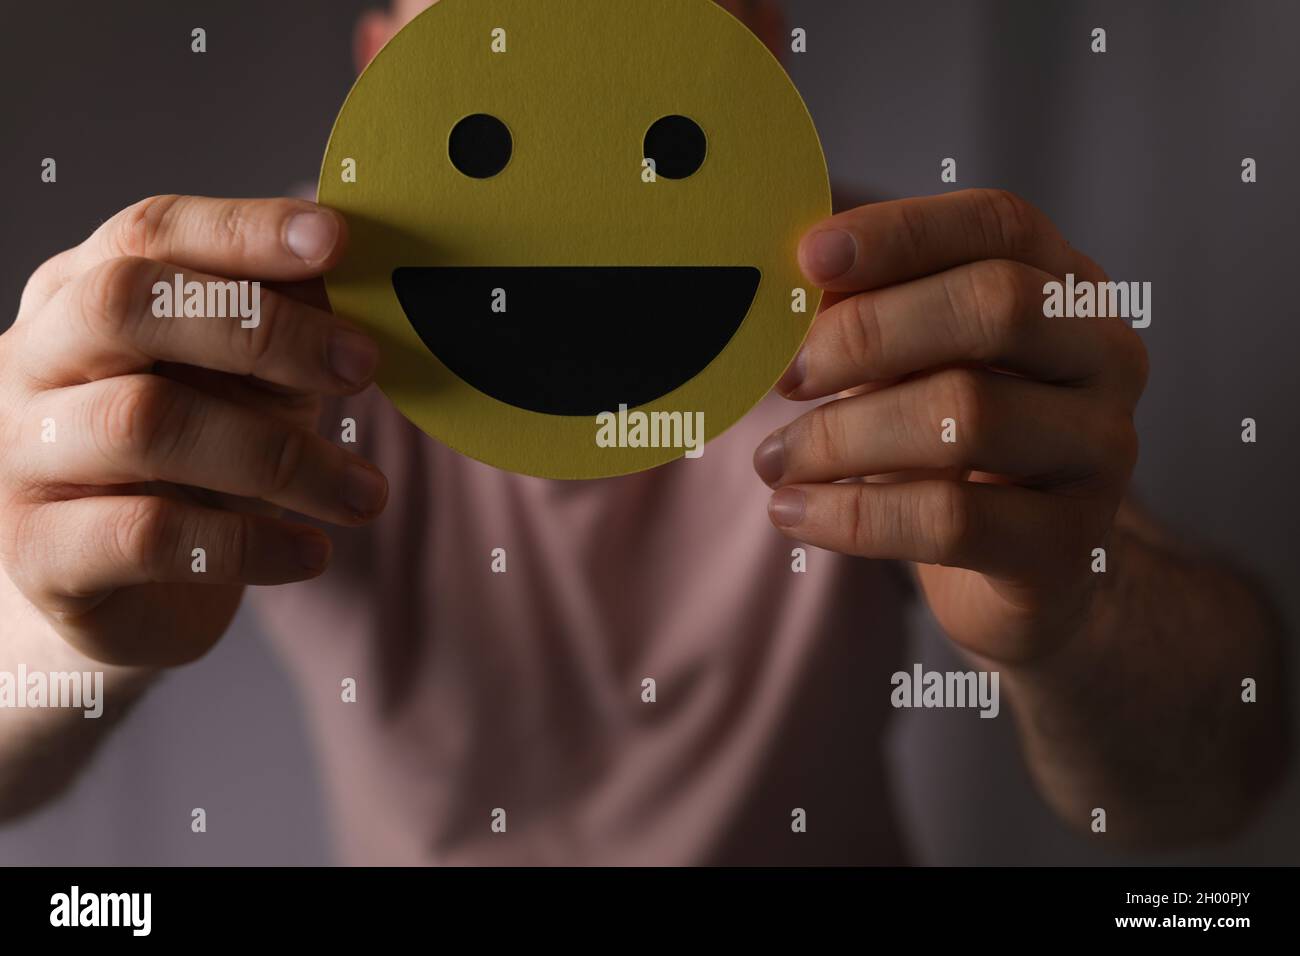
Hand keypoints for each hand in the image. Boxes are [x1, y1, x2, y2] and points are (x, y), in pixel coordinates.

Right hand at [0, 195, 387, 665]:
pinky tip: (312, 552)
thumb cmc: (196, 466)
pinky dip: (249, 544)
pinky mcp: (39, 552)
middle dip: (261, 330)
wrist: (123, 595)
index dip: (241, 230)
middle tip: (363, 367)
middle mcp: (32, 361)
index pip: (148, 233)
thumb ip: (280, 328)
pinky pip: (148, 535)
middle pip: (123, 305)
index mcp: (80, 294)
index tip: (334, 241)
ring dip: (282, 457)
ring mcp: (20, 456)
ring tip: (365, 494)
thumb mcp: (248, 384)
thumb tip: (350, 274)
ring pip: (145, 424)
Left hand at [755, 189, 1147, 662]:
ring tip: (773, 460)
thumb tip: (787, 285)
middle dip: (869, 334)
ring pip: (967, 415)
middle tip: (784, 376)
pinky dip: (852, 515)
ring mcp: (1101, 451)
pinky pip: (951, 519)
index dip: (903, 231)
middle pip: (995, 306)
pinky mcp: (1070, 543)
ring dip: (842, 436)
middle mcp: (1105, 357)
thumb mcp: (914, 369)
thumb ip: (870, 317)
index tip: (808, 256)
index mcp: (1067, 289)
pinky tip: (793, 513)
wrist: (1025, 577)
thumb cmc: (951, 449)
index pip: (998, 226)